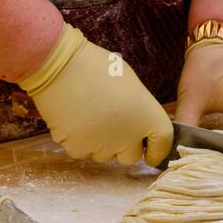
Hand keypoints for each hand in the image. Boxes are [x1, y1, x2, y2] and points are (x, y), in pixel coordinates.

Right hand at [17, 23, 172, 166]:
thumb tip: (136, 121)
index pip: (162, 143)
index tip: (151, 153)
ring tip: (89, 116)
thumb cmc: (96, 67)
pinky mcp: (78, 148)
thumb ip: (138, 107)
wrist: (60, 66)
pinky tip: (73, 119)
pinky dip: (79, 141)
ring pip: (105, 155)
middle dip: (124, 146)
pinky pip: (83, 151)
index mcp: (147, 116)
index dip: (158, 150)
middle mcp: (129, 136)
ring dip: (101, 143)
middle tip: (112, 126)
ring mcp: (103, 145)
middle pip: (131, 156)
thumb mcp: (130, 82)